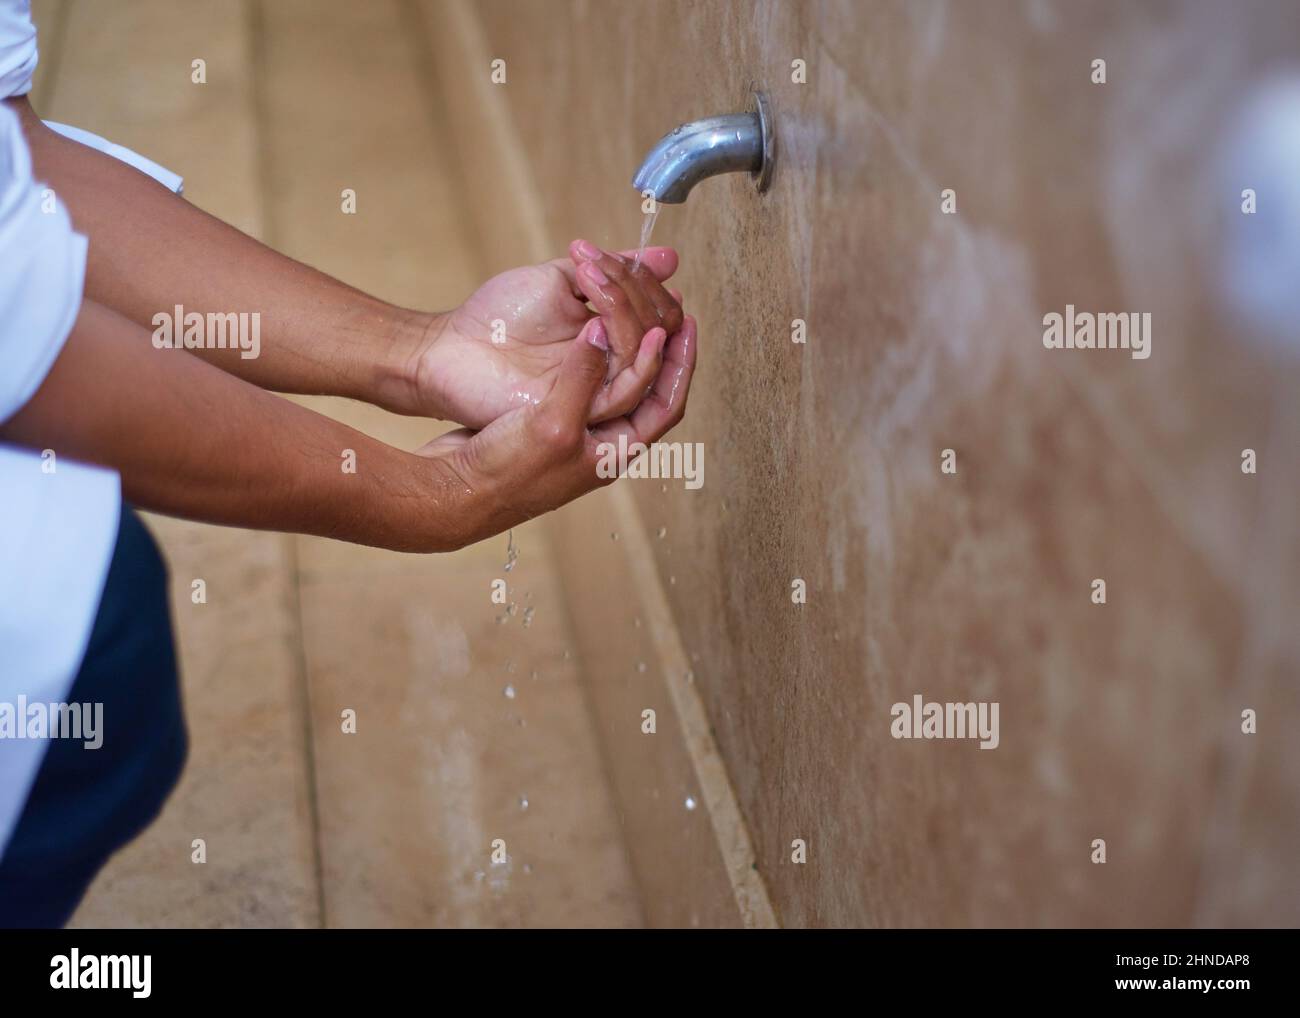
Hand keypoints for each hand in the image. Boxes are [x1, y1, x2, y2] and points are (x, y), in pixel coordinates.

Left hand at [411, 240, 683, 429]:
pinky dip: (626, 350)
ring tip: (598, 279)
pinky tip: (603, 317)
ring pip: (646, 360)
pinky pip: (624, 388)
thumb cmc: (499, 316)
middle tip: (608, 266)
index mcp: (614, 340)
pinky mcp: (583, 411)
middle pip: (661, 338)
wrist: (452, 348)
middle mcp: (613, 368)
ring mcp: (599, 392)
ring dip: (632, 313)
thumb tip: (667, 258)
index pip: (661, 318)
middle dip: (646, 295)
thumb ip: (613, 270)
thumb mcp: (561, 280)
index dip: (653, 287)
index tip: (634, 258)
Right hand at [413, 310, 697, 547]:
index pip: (667, 402)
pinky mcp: (547, 413)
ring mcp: (575, 426)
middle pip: (646, 386)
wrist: (455, 488)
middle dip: (657, 343)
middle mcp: (602, 438)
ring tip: (627, 302)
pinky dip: (588, 343)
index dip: (681, 362)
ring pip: (612, 374)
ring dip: (622, 338)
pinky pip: (581, 370)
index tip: (688, 322)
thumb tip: (604, 330)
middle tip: (665, 301)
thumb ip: (581, 377)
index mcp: (616, 450)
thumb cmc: (507, 471)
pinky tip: (584, 318)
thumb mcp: (552, 424)